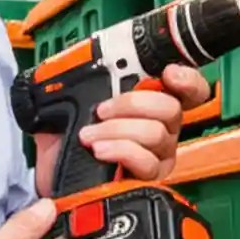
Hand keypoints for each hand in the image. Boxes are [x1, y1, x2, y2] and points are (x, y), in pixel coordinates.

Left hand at [34, 65, 209, 194]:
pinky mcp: (148, 180)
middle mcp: (162, 128)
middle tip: (101, 110)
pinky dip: (121, 151)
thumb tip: (90, 58)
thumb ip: (89, 75)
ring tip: (89, 135)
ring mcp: (158, 156)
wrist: (50, 170)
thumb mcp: (73, 96)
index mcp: (151, 102)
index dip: (187, 80)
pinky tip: (100, 151)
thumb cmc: (68, 132)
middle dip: (132, 104)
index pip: (189, 90)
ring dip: (116, 130)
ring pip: (156, 134)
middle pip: (171, 108)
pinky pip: (147, 162)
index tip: (168, 74)